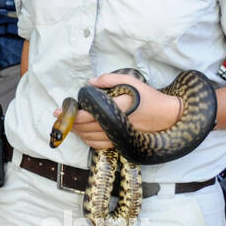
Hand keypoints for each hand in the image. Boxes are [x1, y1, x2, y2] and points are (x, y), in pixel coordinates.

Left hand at [53, 72, 181, 149]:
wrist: (167, 115)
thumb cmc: (148, 96)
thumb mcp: (131, 81)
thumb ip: (110, 79)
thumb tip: (90, 82)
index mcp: (117, 108)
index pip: (89, 114)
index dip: (71, 114)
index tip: (58, 111)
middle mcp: (116, 124)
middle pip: (86, 127)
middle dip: (71, 123)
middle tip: (60, 118)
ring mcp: (118, 135)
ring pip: (90, 137)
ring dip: (77, 132)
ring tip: (69, 125)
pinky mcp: (121, 142)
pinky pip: (100, 145)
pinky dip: (88, 141)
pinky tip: (83, 134)